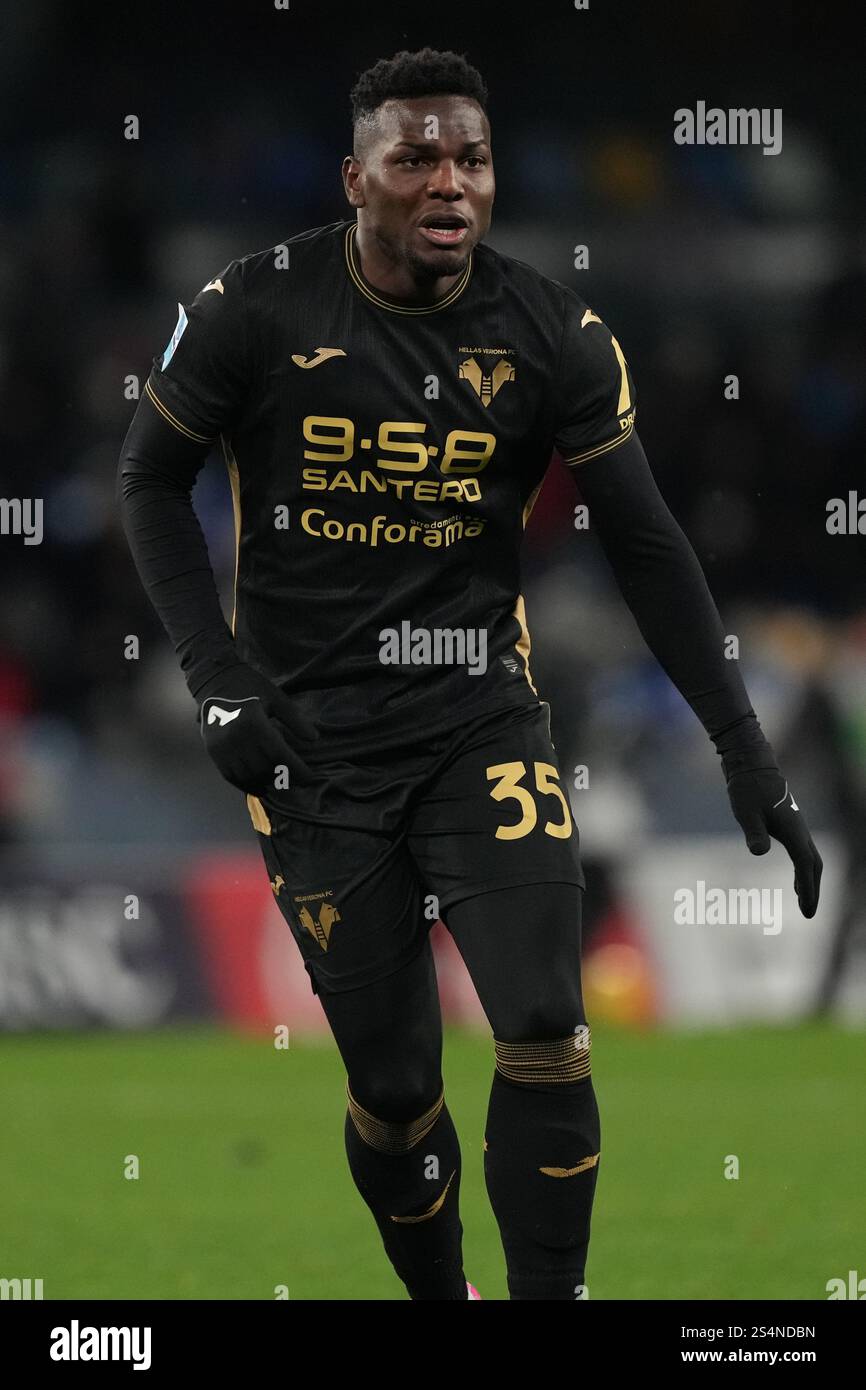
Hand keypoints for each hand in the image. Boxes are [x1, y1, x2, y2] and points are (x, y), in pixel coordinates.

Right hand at [195, 663, 313, 794]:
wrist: (214, 679)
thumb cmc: (249, 686)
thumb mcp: (276, 697)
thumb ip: (295, 719)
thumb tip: (314, 739)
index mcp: (253, 722)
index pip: (280, 755)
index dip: (297, 770)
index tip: (310, 778)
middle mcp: (235, 737)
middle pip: (265, 768)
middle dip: (284, 777)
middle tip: (297, 780)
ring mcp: (221, 746)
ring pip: (248, 775)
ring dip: (266, 782)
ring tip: (280, 782)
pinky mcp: (212, 751)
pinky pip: (230, 775)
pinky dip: (246, 785)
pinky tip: (260, 787)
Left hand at [726, 768, 822, 917]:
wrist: (751, 767)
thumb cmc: (747, 789)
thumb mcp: (746, 812)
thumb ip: (753, 832)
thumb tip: (759, 852)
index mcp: (793, 830)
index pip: (804, 865)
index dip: (807, 889)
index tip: (807, 911)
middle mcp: (800, 830)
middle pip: (814, 865)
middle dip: (812, 890)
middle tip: (808, 912)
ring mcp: (797, 827)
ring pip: (811, 859)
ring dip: (810, 881)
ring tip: (805, 901)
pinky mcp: (790, 825)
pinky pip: (803, 853)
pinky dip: (804, 870)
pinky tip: (796, 881)